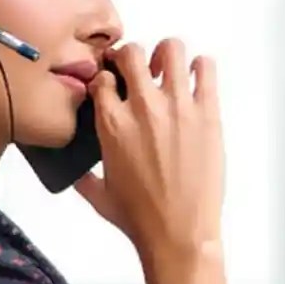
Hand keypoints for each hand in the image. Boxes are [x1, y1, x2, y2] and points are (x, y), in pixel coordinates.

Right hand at [74, 39, 223, 258]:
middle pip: (132, 53)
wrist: (178, 234)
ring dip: (168, 56)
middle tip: (142, 74)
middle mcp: (142, 108)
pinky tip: (198, 81)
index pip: (101, 77)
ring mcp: (177, 107)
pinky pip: (206, 69)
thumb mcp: (99, 195)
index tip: (114, 85)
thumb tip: (76, 171)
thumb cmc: (141, 218)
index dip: (107, 77)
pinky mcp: (208, 114)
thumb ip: (84, 176)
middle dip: (133, 58)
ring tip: (170, 74)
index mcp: (110, 123)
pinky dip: (202, 67)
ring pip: (172, 49)